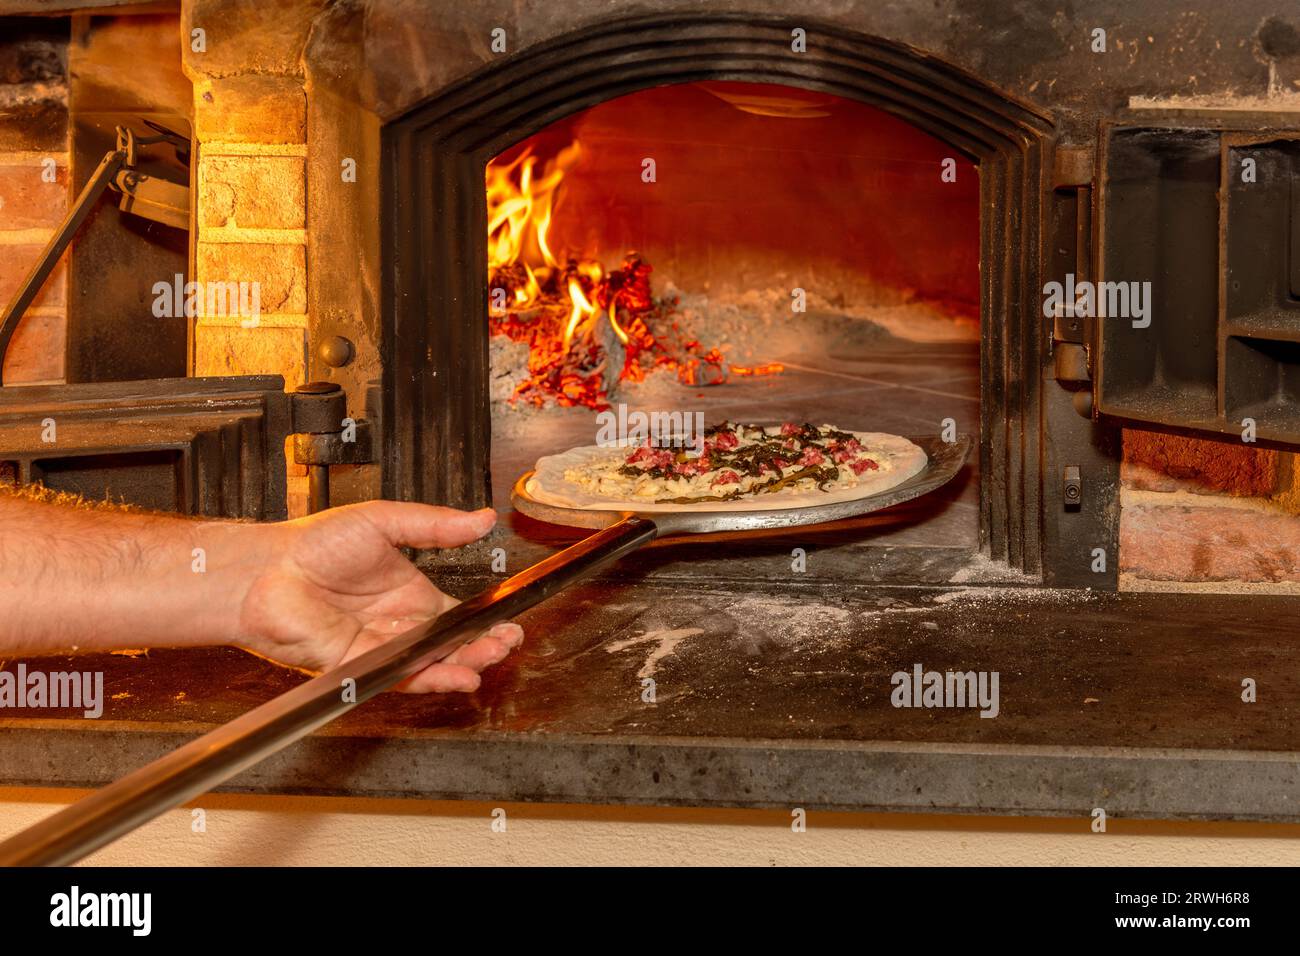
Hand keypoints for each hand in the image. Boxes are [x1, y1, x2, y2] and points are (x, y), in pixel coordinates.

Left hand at [236, 501, 521, 692]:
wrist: (267, 570)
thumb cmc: (313, 544)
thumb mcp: (384, 521)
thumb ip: (435, 526)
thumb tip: (483, 518)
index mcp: (411, 595)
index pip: (459, 616)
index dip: (486, 621)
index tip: (510, 619)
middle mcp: (400, 626)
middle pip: (453, 645)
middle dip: (485, 646)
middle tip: (507, 641)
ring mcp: (382, 649)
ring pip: (433, 664)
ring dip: (465, 663)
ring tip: (490, 655)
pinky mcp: (361, 666)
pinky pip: (401, 676)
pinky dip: (431, 677)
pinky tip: (457, 674)